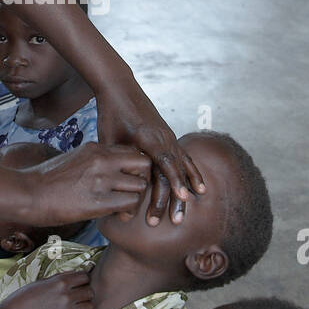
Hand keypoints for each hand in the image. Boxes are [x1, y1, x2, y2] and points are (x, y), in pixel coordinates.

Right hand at [0, 272, 93, 308]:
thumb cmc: (26, 296)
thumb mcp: (43, 281)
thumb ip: (61, 277)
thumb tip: (77, 273)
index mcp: (60, 281)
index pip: (85, 277)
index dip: (83, 281)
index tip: (78, 286)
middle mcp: (65, 295)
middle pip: (90, 292)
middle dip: (85, 294)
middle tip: (78, 299)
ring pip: (90, 308)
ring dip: (85, 308)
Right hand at [22, 142, 150, 224]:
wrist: (27, 193)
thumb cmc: (46, 180)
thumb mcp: (74, 159)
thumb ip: (94, 161)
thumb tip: (109, 167)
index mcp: (95, 148)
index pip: (133, 151)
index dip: (135, 167)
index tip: (127, 180)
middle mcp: (102, 160)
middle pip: (144, 164)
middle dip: (142, 180)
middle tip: (130, 193)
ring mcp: (101, 179)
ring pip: (141, 186)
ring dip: (136, 199)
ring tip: (123, 208)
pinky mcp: (98, 201)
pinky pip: (130, 204)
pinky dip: (127, 212)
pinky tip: (117, 216)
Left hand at [96, 83, 204, 224]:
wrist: (120, 87)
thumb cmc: (110, 113)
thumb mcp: (110, 138)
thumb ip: (119, 162)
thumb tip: (120, 192)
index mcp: (148, 137)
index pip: (165, 163)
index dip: (174, 182)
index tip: (182, 199)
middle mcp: (163, 137)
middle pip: (174, 170)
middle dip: (176, 197)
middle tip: (175, 221)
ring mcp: (168, 136)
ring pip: (181, 165)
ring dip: (185, 188)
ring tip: (189, 207)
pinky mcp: (169, 136)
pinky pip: (183, 157)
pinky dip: (191, 172)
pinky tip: (198, 188)